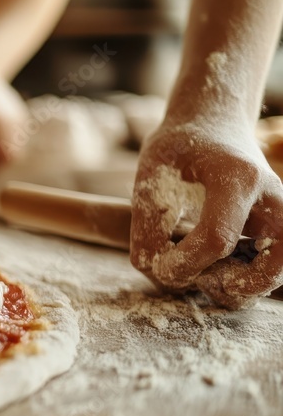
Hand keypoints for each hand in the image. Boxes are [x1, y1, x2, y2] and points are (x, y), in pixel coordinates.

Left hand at [130, 124, 282, 307]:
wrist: (215, 126)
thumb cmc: (180, 148)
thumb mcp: (151, 175)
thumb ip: (147, 225)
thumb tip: (155, 270)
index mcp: (238, 178)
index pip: (217, 239)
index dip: (183, 264)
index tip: (159, 266)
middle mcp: (274, 200)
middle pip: (270, 267)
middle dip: (225, 285)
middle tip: (193, 274)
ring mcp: (282, 217)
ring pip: (274, 275)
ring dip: (234, 289)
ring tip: (202, 273)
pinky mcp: (278, 230)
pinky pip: (268, 271)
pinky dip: (240, 282)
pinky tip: (212, 269)